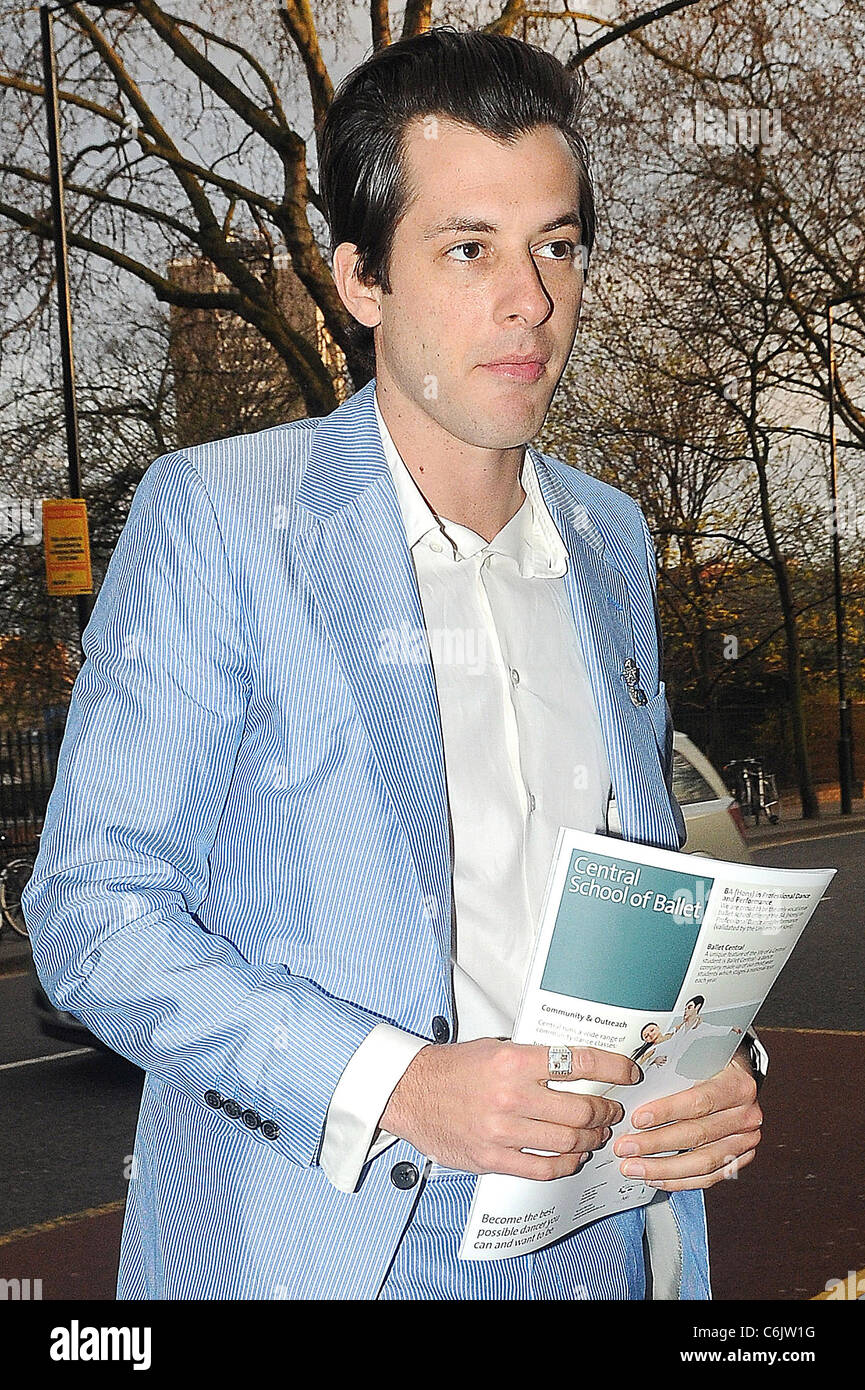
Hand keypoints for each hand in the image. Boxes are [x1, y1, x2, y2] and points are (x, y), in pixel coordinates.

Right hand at [379, 1039, 640, 1180]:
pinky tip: (571, 1158)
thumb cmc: (453, 1068)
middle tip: (611, 1110)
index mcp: (513, 1060)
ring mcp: (502, 1131)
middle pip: (580, 1109)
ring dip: (590, 1139)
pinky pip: (542, 1168)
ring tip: (595, 1134)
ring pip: (568, 1141)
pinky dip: (565, 1165)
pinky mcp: (492, 1159)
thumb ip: (533, 1059)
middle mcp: (510, 1095)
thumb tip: (578, 1066)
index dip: (612, 1067)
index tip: (628, 1072)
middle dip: (605, 1111)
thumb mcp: (495, 1048)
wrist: (410, 1093)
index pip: (578, 1062)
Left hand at [612, 1053, 761, 1189]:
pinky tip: (656, 1178)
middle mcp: (746, 1115)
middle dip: (655, 1144)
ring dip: (663, 1168)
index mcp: (738, 1085)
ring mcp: (745, 1140)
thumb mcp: (701, 1053)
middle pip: (697, 1135)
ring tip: (634, 1167)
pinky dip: (680, 1181)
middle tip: (625, 1147)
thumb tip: (635, 1074)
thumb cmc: (716, 1064)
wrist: (741, 1076)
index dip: (666, 1112)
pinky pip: (709, 1177)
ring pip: (702, 1162)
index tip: (637, 1119)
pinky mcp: (740, 1158)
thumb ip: (675, 1065)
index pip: (699, 1101)